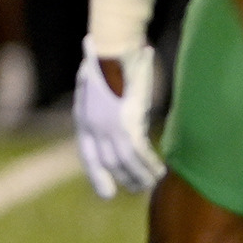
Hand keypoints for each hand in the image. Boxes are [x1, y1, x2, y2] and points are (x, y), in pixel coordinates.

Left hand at [72, 36, 164, 199]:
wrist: (111, 48)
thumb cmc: (106, 59)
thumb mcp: (97, 80)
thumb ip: (99, 94)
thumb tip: (102, 98)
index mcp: (83, 118)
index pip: (88, 155)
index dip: (97, 175)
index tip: (107, 194)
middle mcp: (92, 126)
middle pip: (107, 162)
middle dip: (123, 178)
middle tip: (137, 190)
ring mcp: (107, 126)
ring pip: (123, 161)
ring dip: (139, 175)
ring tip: (152, 184)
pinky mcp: (125, 123)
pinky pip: (137, 151)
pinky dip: (148, 164)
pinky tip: (159, 172)